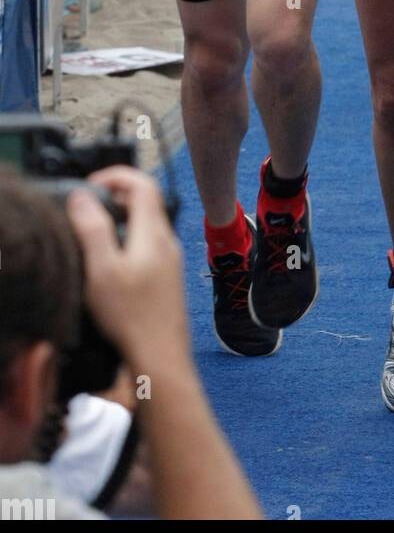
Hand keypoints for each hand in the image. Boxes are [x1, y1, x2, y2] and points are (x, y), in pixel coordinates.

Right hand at [66, 166, 189, 367]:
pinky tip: (111, 266)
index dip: (116, 175)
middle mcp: (168, 242)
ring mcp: (171, 260)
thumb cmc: (133, 317)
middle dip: (115, 198)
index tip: (91, 184)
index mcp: (154, 233)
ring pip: (146, 226)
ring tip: (94, 237)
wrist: (161, 357)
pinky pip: (148, 247)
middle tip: (87, 209)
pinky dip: (128, 243)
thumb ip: (92, 229)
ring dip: (120, 221)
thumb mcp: (102, 270)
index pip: (142, 183)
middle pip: (145, 202)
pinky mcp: (168, 279)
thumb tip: (83, 196)